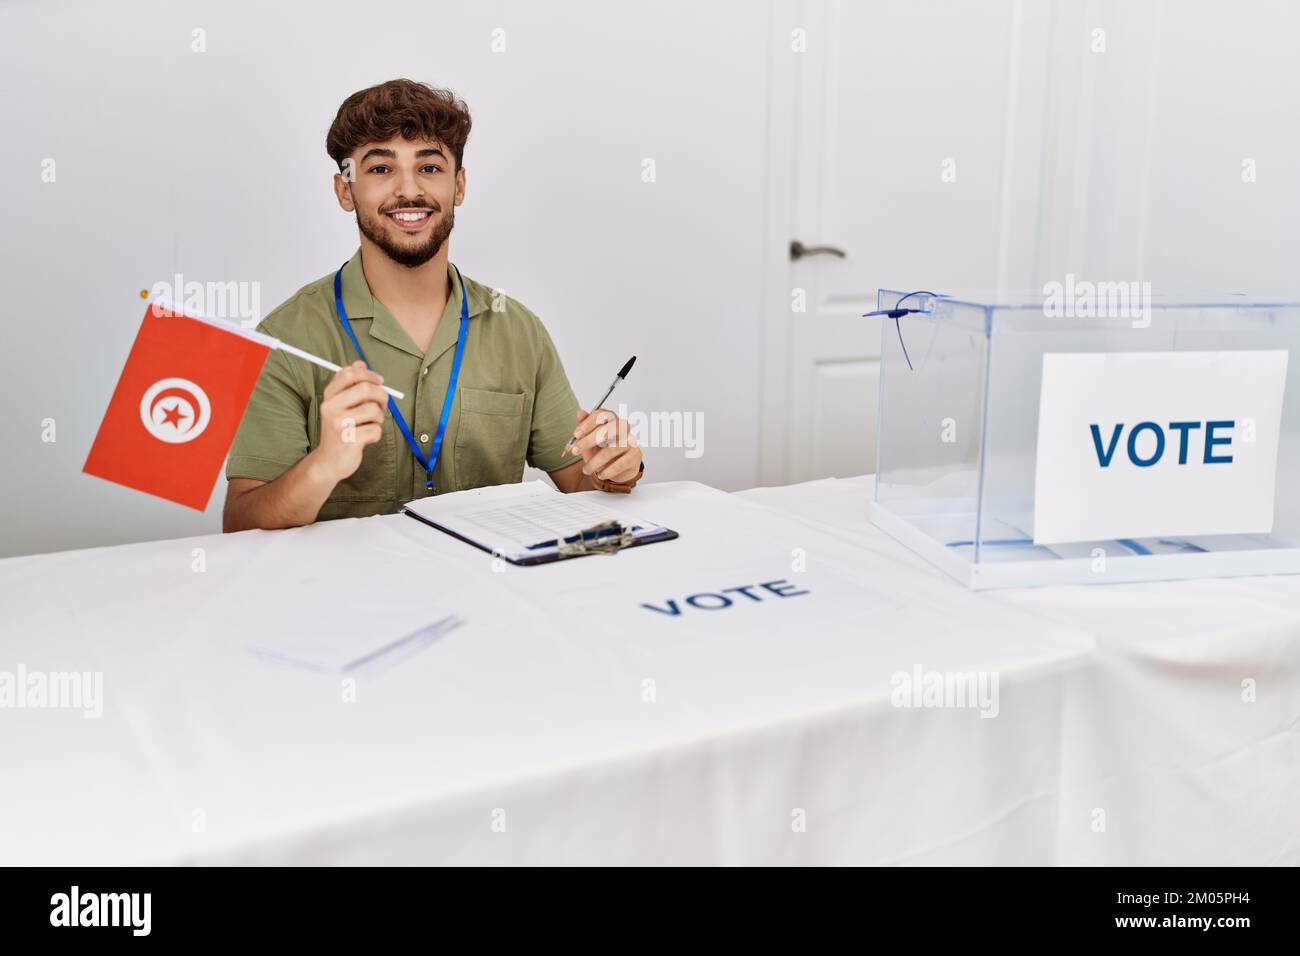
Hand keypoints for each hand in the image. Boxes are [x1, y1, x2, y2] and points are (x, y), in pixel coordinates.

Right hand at [310, 361, 388, 483]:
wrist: (329, 461)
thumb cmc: (340, 430)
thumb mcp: (340, 405)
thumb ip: (350, 385)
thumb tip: (359, 363)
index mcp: (329, 397)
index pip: (349, 374)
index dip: (369, 375)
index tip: (379, 381)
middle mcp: (331, 408)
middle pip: (365, 389)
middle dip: (381, 396)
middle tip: (382, 405)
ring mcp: (339, 425)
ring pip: (373, 410)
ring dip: (378, 418)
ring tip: (370, 424)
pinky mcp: (349, 440)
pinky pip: (375, 430)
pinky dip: (376, 434)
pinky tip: (366, 439)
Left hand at [570, 408, 641, 483]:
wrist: (617, 468)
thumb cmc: (602, 450)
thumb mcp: (588, 440)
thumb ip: (584, 428)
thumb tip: (580, 413)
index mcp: (610, 419)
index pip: (601, 415)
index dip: (587, 424)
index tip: (576, 435)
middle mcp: (623, 427)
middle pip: (608, 429)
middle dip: (588, 441)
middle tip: (576, 451)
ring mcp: (630, 440)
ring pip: (611, 449)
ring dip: (595, 462)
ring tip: (586, 470)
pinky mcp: (635, 455)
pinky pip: (620, 463)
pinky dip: (607, 471)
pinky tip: (600, 474)